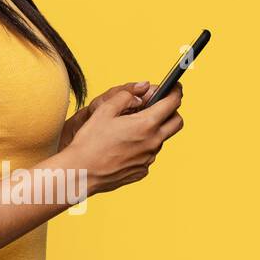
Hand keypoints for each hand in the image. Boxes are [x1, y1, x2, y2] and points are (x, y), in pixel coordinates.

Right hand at [59, 82, 184, 196]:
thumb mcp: (103, 111)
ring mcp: (149, 159)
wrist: (82, 172)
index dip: (176, 91)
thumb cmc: (90, 141)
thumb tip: (137, 97)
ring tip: (131, 128)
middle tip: (159, 106)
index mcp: (145, 124)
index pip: (172, 103)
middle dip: (172, 110)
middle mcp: (153, 142)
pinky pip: (148, 154)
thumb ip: (124, 97)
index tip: (175, 86)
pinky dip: (142, 146)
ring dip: (154, 129)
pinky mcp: (142, 170)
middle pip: (177, 122)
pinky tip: (123, 146)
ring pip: (161, 139)